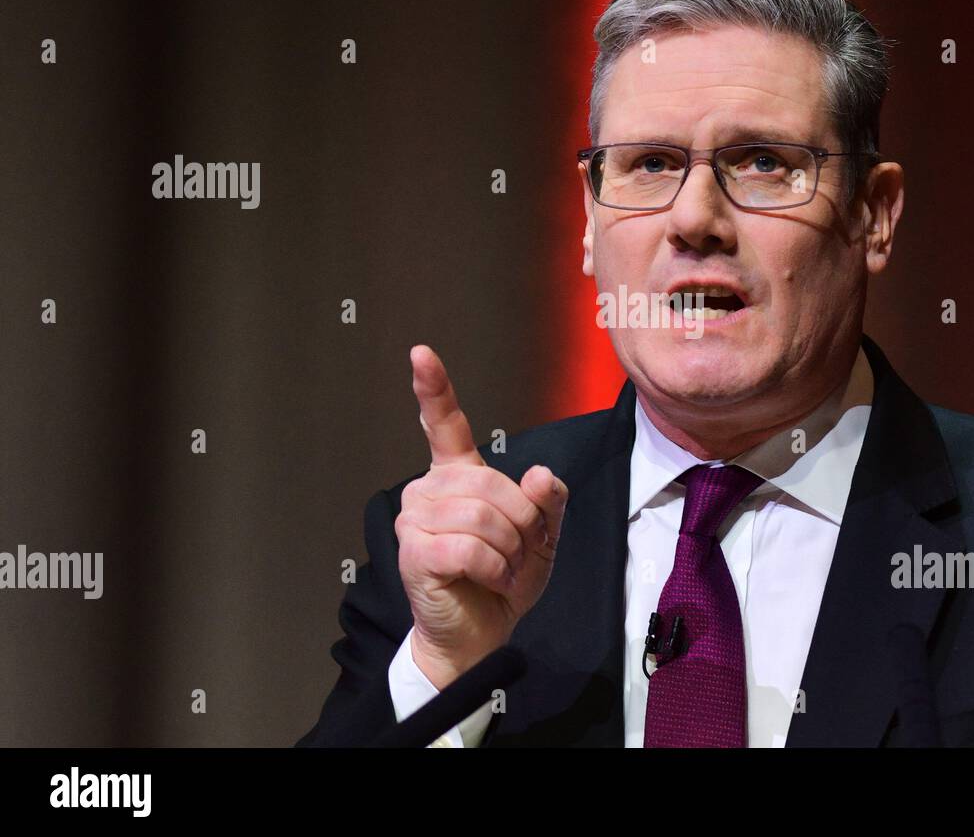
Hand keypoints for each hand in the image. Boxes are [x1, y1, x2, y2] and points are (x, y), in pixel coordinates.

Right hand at [396, 345, 566, 688]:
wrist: (480, 632)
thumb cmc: (504, 579)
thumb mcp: (542, 534)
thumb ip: (547, 500)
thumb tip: (539, 474)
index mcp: (458, 475)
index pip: (445, 424)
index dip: (433, 388)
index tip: (421, 353)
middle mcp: (430, 489)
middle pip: (494, 485)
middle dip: (524, 523)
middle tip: (520, 551)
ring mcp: (415, 518)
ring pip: (485, 518)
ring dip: (511, 550)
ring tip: (503, 568)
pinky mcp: (413, 551)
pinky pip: (472, 548)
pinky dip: (495, 569)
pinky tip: (490, 580)